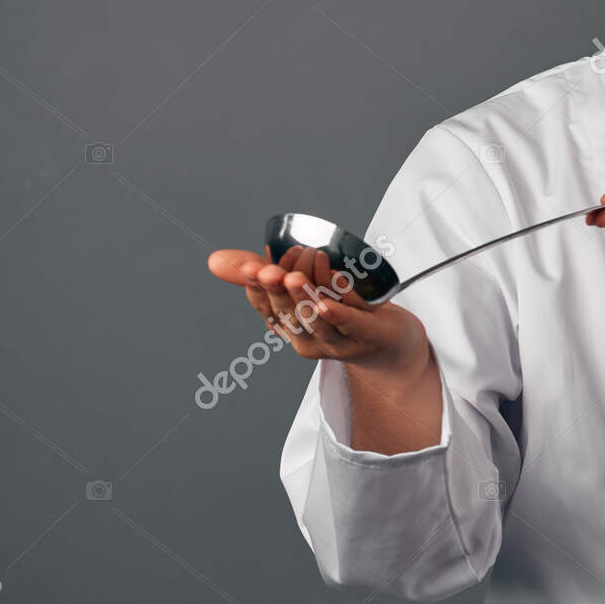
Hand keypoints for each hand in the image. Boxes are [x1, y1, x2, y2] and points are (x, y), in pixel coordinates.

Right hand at [205, 243, 430, 373]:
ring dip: (306, 294)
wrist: (390, 343)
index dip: (256, 287)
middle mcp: (308, 337)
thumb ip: (264, 273)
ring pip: (316, 317)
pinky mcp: (368, 336)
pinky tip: (327, 303)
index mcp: (290, 325)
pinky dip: (338, 314)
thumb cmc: (341, 311)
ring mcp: (337, 341)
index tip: (252, 266)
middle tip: (272, 269)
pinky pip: (350, 324)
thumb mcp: (302, 290)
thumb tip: (214, 260)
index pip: (265, 307)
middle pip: (289, 312)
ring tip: (298, 271)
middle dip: (278, 290)